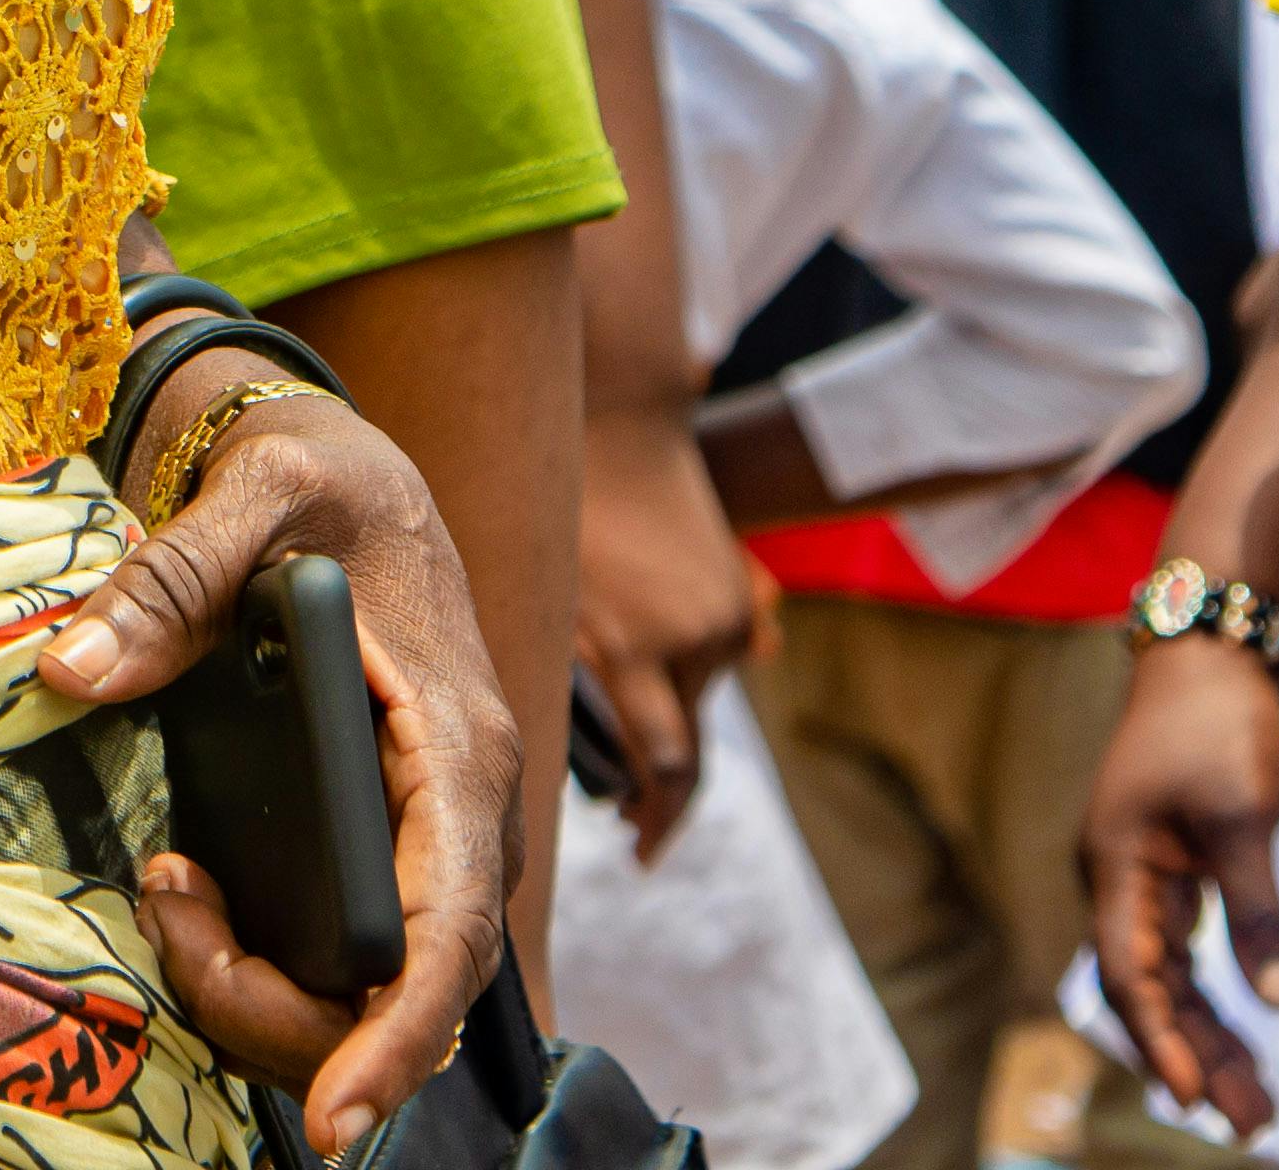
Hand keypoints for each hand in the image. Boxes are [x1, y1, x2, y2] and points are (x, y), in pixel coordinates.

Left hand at [51, 367, 511, 1156]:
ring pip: (378, 991)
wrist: (348, 466)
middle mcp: (462, 807)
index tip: (338, 1118)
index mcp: (454, 740)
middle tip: (171, 923)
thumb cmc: (320, 471)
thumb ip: (168, 575)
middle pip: (411, 990)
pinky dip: (270, 966)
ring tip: (171, 895)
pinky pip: (351, 954)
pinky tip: (194, 905)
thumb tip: (72, 670)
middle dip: (287, 1016)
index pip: (452, 922)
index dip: (401, 1032)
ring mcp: (430, 832)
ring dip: (265, 991)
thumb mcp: (257, 487)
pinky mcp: (390, 841)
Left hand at [568, 404, 755, 860]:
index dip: (656, 818)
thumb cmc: (554, 507)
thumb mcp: (538, 592)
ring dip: (663, 721)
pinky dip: (680, 676)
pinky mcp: (740, 599)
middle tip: (635, 835)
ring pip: (695, 703)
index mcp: (633, 643)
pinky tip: (642, 656)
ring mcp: (725, 619)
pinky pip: (708, 664)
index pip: (665, 762)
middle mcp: (692, 639)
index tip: (639, 854)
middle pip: (688, 747)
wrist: (620, 423)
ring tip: (619, 724)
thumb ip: (556, 670)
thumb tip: (544, 753)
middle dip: (662, 796)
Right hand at [1081, 620, 1278, 1134]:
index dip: (1161, 1040)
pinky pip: (1184, 952)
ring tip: (1260, 1100)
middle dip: (1196, 1055)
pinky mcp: (1172, 869)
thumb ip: (1257, 911)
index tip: (1196, 1099)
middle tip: (1253, 1120)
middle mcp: (1117, 878)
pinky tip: (1245, 1032)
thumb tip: (1277, 1003)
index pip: (1129, 975)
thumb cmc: (1220, 724)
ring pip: (1167, 977)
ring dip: (1208, 1034)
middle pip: (1147, 990)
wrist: (1214, 650)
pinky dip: (1213, 994)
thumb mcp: (1246, 817)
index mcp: (1114, 864)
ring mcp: (1141, 875)